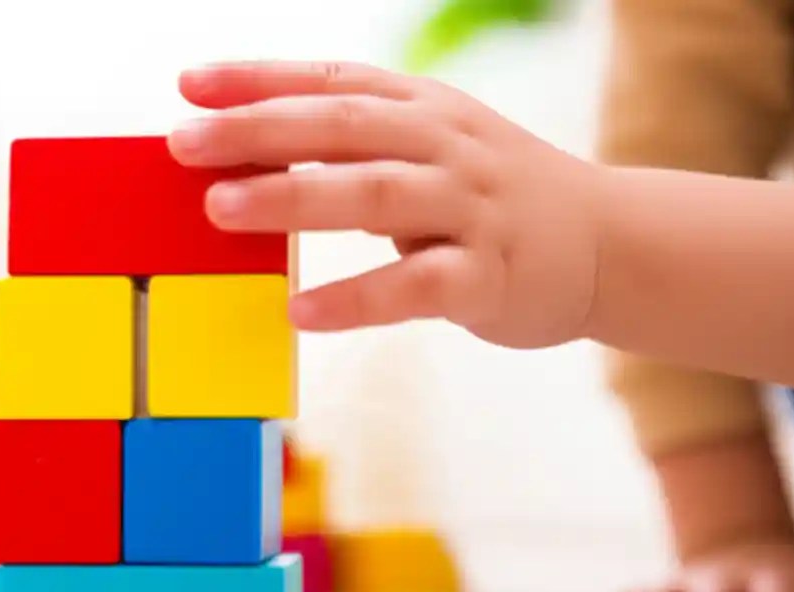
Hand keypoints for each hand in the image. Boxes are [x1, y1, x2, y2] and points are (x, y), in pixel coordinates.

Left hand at [168, 60, 605, 348]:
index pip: (332, 81)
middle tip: (183, 142)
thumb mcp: (432, 146)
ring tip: (222, 209)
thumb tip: (249, 155)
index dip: (260, 78)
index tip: (189, 82)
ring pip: (373, 193)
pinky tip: (301, 312)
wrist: (609, 241)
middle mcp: (445, 145)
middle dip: (258, 131)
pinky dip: (355, 298)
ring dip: (293, 199)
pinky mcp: (488, 273)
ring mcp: (470, 207)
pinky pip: (414, 286)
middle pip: (342, 127)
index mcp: (424, 108)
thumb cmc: (492, 194)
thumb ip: (357, 144)